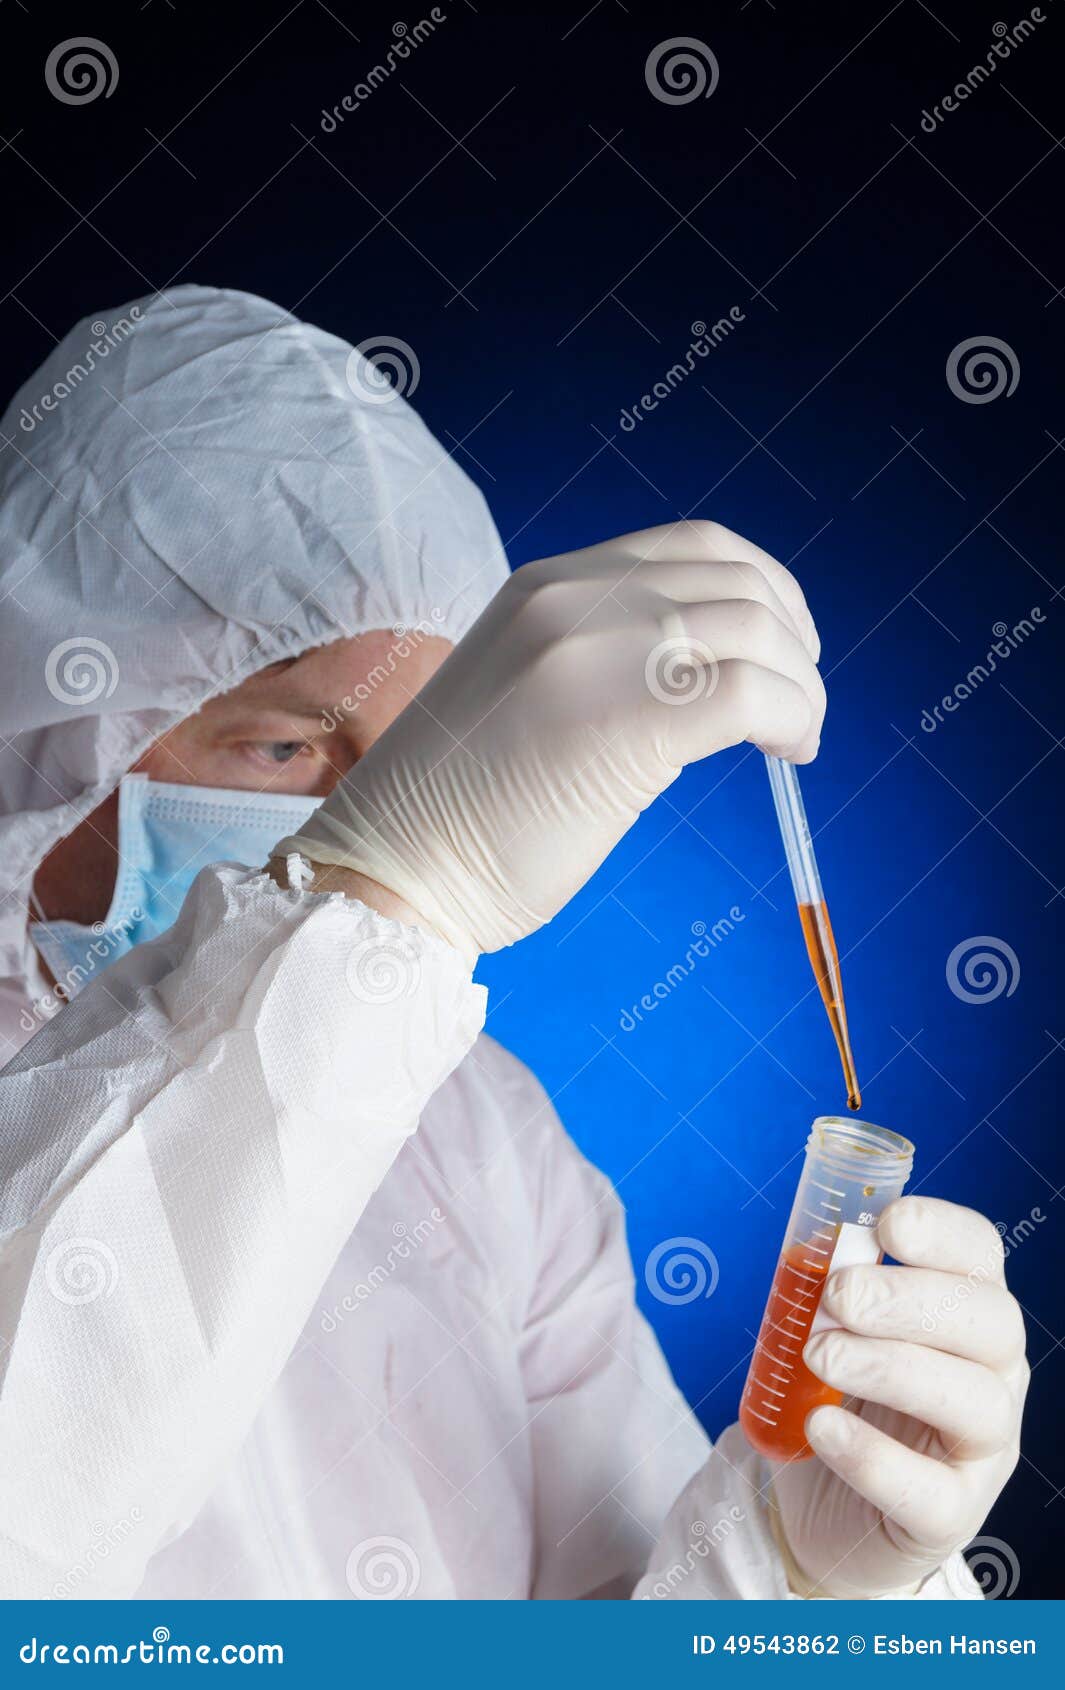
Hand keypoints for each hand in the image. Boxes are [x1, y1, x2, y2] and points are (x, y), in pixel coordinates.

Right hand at [273, 521, 823, 956]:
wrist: (393, 869)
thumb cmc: (455, 811)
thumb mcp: (524, 692)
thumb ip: (599, 658)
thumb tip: (701, 673)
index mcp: (549, 584)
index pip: (693, 545)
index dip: (762, 590)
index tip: (778, 652)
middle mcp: (576, 597)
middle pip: (739, 579)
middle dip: (794, 640)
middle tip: (797, 705)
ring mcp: (598, 650)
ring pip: (758, 631)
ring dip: (801, 685)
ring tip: (794, 740)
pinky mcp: (627, 719)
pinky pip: (753, 693)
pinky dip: (794, 719)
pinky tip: (787, 755)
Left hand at [772, 1196, 1028, 1597]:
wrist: (819, 1506)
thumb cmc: (838, 1398)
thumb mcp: (828, 1331)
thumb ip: (825, 1291)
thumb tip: (812, 1250)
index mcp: (966, 1311)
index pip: (979, 1255)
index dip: (943, 1232)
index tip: (886, 1225)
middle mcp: (993, 1374)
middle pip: (991, 1322)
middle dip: (912, 1299)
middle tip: (836, 1296)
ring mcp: (982, 1449)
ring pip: (975, 1402)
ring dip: (893, 1368)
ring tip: (820, 1355)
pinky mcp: (951, 1515)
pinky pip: (932, 1491)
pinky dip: (874, 1457)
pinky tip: (822, 1428)